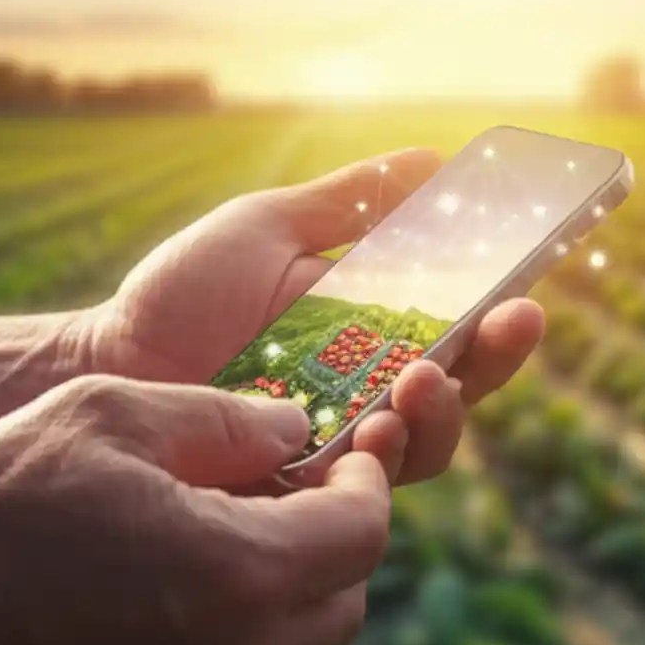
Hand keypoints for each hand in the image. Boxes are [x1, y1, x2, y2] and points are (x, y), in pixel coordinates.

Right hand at [0, 375, 389, 644]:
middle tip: (299, 481)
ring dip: (292, 575)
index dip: (369, 480)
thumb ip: (225, 419)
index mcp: (235, 576)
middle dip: (341, 531)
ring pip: (295, 636)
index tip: (351, 446)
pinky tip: (186, 564)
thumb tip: (295, 430)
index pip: (363, 533)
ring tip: (236, 516)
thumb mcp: (110, 417)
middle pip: (343, 595)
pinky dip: (242, 613)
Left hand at [83, 149, 544, 483]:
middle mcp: (373, 389)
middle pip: (466, 386)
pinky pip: (367, 485)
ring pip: (429, 442)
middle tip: (511, 322)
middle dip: (498, 358)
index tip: (529, 287)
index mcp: (378, 329)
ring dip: (443, 410)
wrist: (115, 356)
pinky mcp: (308, 488)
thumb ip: (351, 198)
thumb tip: (433, 155)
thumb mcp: (270, 227)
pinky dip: (384, 457)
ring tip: (423, 378)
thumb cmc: (186, 291)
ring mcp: (343, 442)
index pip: (464, 326)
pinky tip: (377, 427)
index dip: (505, 313)